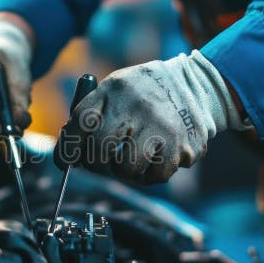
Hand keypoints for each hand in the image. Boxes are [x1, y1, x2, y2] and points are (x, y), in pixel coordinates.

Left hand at [57, 50, 247, 183]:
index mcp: (115, 90)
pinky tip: (154, 160)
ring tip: (131, 159)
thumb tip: (66, 152)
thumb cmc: (145, 93)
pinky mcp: (181, 145)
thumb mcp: (116, 87)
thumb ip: (92, 112)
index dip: (69, 147)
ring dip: (124, 171)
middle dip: (96, 164)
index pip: (81, 123)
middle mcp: (137, 106)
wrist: (196, 86)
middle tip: (102, 163)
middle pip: (100, 150)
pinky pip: (155, 176)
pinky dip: (151, 175)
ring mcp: (161, 126)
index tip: (67, 160)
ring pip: (126, 169)